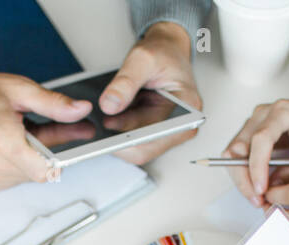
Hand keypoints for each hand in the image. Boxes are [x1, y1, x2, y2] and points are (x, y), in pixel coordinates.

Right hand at [0, 64, 91, 190]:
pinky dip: (14, 164)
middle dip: (42, 151)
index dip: (57, 159)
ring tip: (13, 134)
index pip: (45, 171)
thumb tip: (81, 110)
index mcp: (1, 141)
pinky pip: (12, 179)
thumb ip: (53, 104)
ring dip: (28, 158)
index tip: (58, 143)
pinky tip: (4, 145)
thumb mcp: (18, 90)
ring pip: (26, 176)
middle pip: (38, 172)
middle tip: (32, 127)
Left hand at [99, 22, 200, 165]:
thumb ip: (126, 82)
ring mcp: (167, 131)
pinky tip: (109, 117)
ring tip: (105, 115)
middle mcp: (180, 125)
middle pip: (144, 149)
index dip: (129, 140)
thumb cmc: (164, 53)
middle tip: (101, 120)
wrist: (167, 50)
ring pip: (134, 147)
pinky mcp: (153, 131)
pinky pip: (131, 140)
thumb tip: (110, 105)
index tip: (108, 128)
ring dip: (116, 135)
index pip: (156, 138)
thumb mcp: (143, 59)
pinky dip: (117, 131)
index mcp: (187, 109)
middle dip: (118, 138)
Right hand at [223, 93, 288, 202]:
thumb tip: (276, 187)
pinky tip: (254, 187)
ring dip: (240, 179)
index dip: (257, 166)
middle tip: (257, 200)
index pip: (260, 139)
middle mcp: (260, 115)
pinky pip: (235, 157)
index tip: (261, 189)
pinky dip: (242, 174)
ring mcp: (251, 123)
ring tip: (257, 197)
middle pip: (238, 149)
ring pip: (232, 155)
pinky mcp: (247, 133)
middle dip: (243, 179)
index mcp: (281, 112)